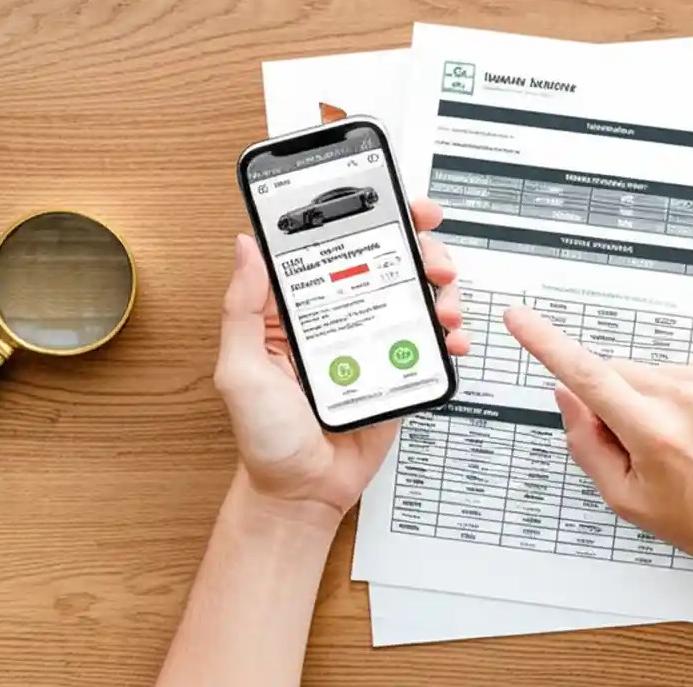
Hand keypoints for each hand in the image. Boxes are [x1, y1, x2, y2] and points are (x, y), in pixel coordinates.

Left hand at [215, 198, 469, 525]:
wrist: (303, 493)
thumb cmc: (264, 438)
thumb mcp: (239, 370)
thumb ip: (242, 309)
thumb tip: (246, 247)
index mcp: (296, 309)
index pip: (331, 246)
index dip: (362, 215)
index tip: (390, 199)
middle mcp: (337, 317)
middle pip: (385, 262)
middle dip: (418, 248)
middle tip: (432, 258)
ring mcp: (372, 342)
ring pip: (415, 296)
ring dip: (440, 289)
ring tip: (444, 302)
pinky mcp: (399, 370)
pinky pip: (431, 344)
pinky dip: (451, 336)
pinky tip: (452, 339)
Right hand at [504, 306, 692, 598]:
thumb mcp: (629, 500)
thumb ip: (587, 445)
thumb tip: (567, 396)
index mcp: (654, 433)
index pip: (586, 376)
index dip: (545, 343)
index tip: (519, 318)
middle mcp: (685, 397)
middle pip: (615, 373)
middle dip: (611, 401)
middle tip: (637, 447)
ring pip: (649, 373)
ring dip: (649, 399)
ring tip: (681, 445)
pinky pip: (684, 372)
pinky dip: (681, 395)